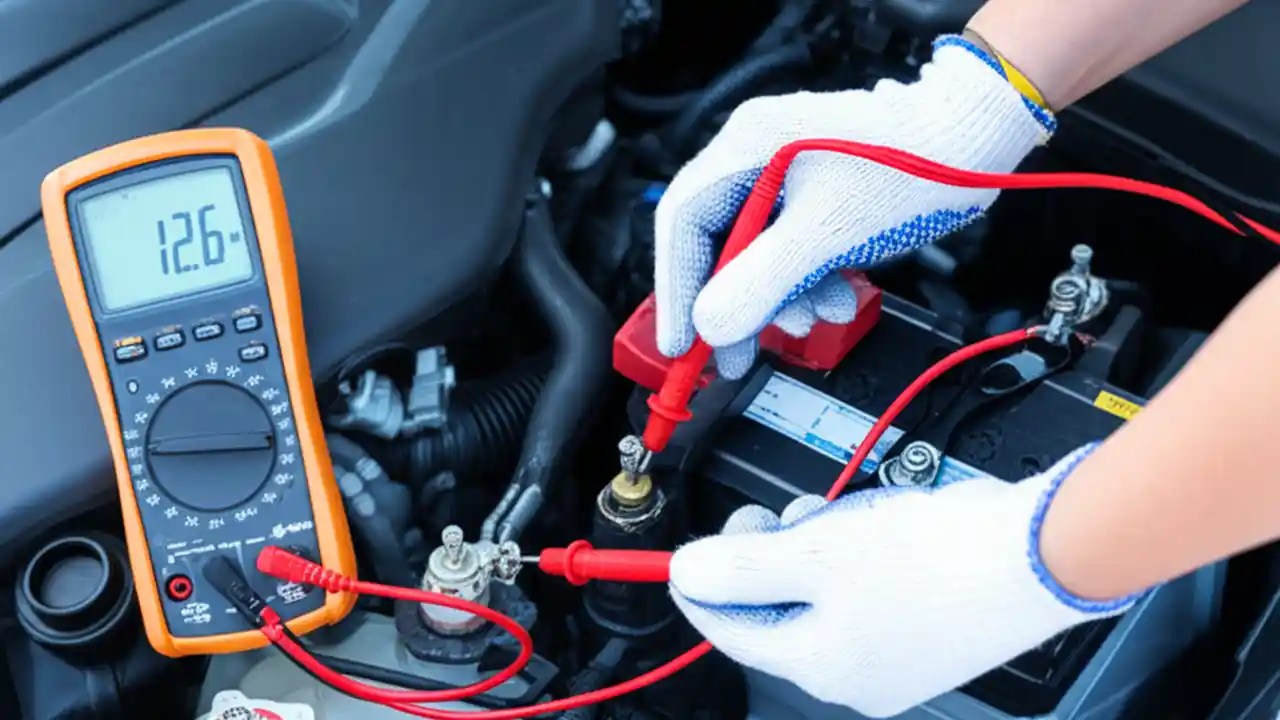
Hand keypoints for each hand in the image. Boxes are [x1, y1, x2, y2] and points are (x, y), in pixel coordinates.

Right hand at [654, 37, 1055, 377]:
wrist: (976, 139)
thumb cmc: (913, 163)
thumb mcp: (828, 233)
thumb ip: (762, 282)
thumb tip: (711, 326)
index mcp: (748, 146)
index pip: (683, 222)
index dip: (677, 288)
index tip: (681, 342)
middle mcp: (758, 155)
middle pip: (717, 242)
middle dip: (733, 303)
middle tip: (732, 355)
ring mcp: (788, 175)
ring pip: (757, 254)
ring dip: (780, 298)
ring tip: (812, 320)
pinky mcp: (816, 194)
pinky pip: (792, 250)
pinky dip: (807, 283)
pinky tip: (835, 299)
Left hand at [668, 447, 1139, 717]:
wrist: (1040, 549)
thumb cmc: (936, 558)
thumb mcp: (814, 552)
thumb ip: (740, 566)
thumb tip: (687, 573)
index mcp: (820, 666)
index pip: (731, 629)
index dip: (701, 582)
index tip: (684, 550)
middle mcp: (856, 674)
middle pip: (777, 607)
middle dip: (769, 553)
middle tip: (775, 517)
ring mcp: (896, 655)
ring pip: (822, 590)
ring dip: (816, 544)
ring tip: (840, 515)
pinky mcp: (928, 628)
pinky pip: (866, 587)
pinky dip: (857, 551)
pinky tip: (878, 524)